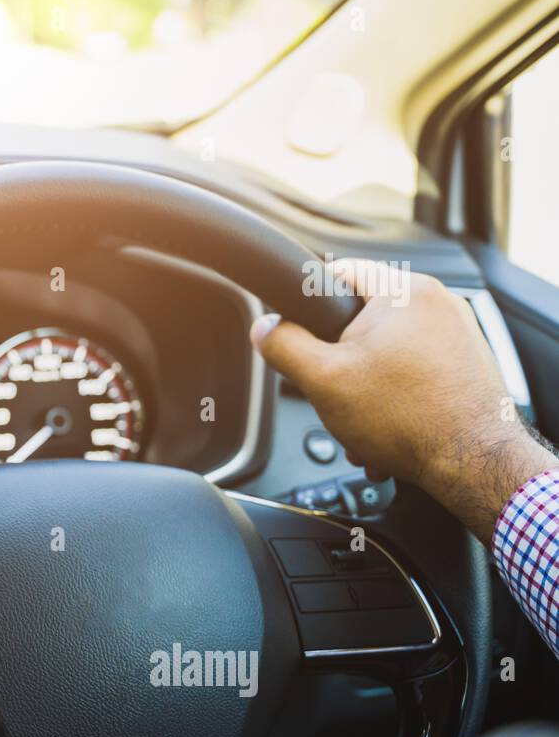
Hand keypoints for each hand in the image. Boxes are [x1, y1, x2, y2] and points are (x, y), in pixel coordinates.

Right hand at [251, 260, 556, 541]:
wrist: (473, 463)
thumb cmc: (411, 420)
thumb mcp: (323, 381)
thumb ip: (284, 346)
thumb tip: (264, 329)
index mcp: (403, 291)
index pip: (337, 273)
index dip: (307, 305)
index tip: (299, 334)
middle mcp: (437, 303)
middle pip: (359, 323)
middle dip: (340, 367)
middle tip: (336, 396)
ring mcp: (456, 333)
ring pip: (385, 353)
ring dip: (364, 392)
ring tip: (364, 425)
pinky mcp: (465, 362)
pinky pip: (412, 372)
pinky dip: (394, 400)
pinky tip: (386, 432)